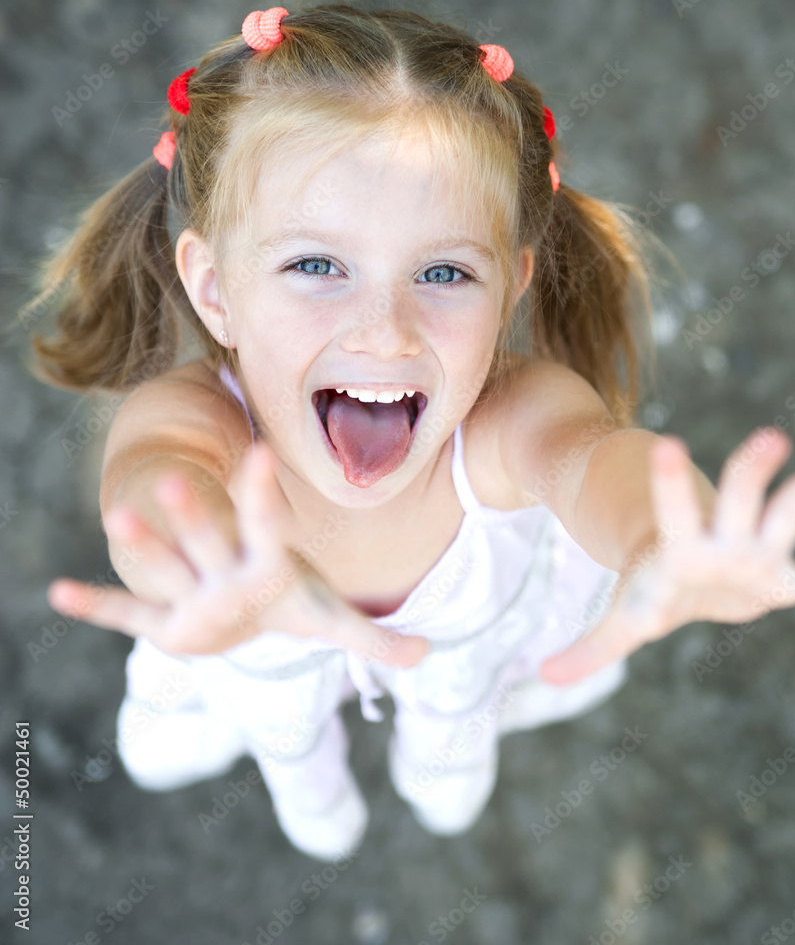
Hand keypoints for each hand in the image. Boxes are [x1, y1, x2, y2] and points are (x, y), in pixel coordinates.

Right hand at [46, 440, 428, 666]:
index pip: (267, 521)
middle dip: (193, 516)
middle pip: (209, 539)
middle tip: (175, 481)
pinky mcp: (166, 619)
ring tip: (115, 519)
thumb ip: (374, 637)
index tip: (260, 454)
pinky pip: (127, 613)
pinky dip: (96, 607)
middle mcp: (224, 567)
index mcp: (266, 562)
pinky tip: (57, 595)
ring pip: (164, 567)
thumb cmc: (286, 600)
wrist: (244, 597)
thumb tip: (428, 652)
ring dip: (141, 548)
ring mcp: (191, 590)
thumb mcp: (329, 619)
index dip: (263, 492)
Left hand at [539, 427, 794, 684]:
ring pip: (787, 512)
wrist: (688, 574)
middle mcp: (723, 537)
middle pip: (738, 496)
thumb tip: (541, 676)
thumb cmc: (654, 588)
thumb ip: (590, 648)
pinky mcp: (784, 579)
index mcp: (680, 544)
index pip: (672, 508)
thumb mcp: (625, 619)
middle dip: (751, 470)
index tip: (666, 443)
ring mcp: (758, 551)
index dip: (668, 482)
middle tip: (770, 437)